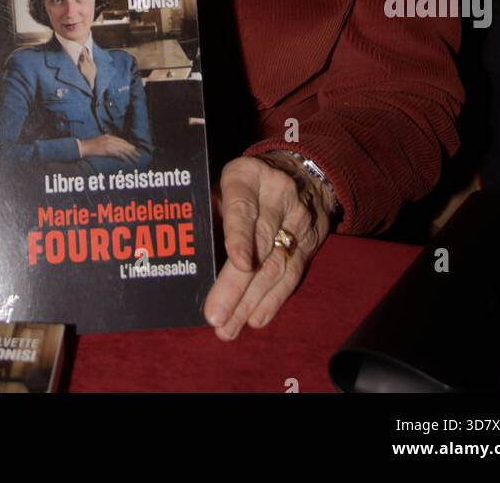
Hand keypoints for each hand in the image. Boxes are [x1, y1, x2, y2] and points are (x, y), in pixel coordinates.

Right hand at [78, 135, 139, 161]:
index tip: (134, 149)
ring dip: (130, 154)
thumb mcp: (100, 143)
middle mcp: (109, 139)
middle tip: (138, 154)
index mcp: (108, 136)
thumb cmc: (89, 147)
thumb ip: (108, 146)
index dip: (128, 145)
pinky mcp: (106, 150)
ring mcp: (108, 144)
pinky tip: (127, 161)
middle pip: (124, 144)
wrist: (82, 147)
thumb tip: (116, 153)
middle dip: (131, 149)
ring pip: (122, 149)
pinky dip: (123, 157)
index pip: (121, 140)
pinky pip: (118, 154)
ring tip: (135, 158)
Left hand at [204, 155, 331, 339]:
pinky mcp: (310, 243)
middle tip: (216, 315)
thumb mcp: (226, 184)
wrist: (300, 172)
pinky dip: (273, 299)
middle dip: (237, 284)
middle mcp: (278, 195)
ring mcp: (298, 219)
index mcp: (248, 176)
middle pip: (261, 243)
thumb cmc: (247, 184)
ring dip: (251, 300)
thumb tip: (189, 255)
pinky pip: (292, 275)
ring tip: (228, 327)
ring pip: (276, 265)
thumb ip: (212, 211)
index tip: (238, 263)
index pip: (243, 206)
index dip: (240, 236)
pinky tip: (255, 318)